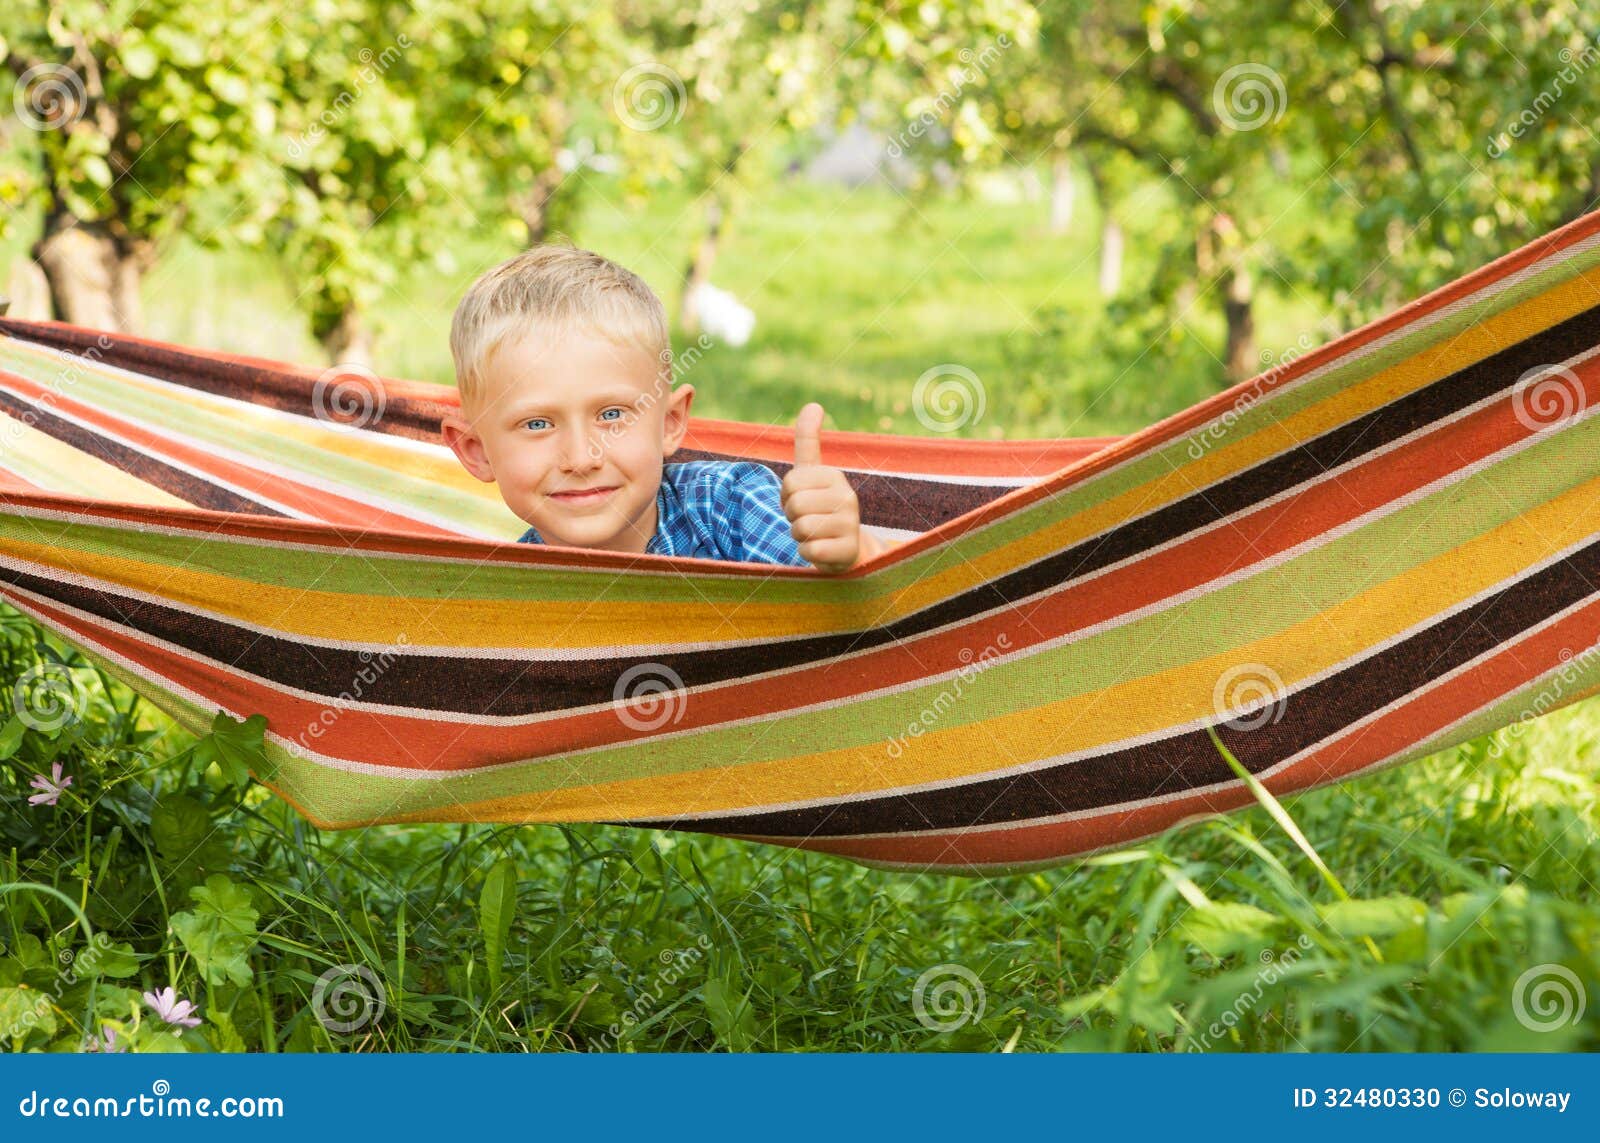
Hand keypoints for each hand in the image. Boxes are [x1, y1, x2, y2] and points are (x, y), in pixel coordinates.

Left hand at [781, 401, 873, 572]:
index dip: (786, 496)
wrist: (846, 550)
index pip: (790, 482)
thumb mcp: (812, 474)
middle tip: (808, 521)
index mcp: (834, 475)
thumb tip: (814, 404)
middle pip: (795, 505)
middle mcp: (847, 496)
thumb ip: (808, 440)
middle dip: (793, 518)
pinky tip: (823, 551)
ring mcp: (851, 524)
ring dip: (800, 537)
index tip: (802, 500)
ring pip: (801, 528)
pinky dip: (808, 554)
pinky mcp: (849, 550)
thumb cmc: (821, 509)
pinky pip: (810, 550)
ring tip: (816, 535)